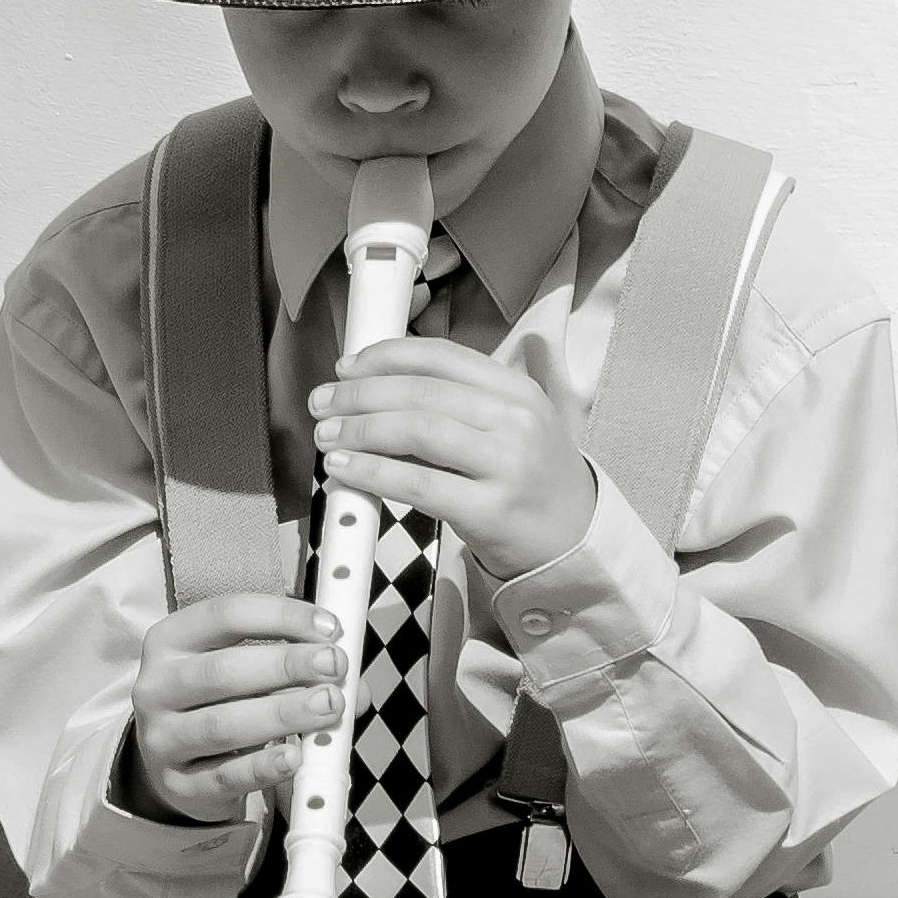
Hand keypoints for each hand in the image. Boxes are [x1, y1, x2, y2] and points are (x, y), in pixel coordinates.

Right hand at [125, 588, 342, 827]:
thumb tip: (355, 684)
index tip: (329, 627)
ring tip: (327, 707)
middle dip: (286, 665)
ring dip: (282, 714)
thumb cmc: (221, 703)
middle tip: (334, 666)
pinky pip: (224, 776)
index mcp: (172, 641)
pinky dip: (263, 767)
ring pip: (222, 725)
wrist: (177, 763)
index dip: (281, 616)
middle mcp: (158, 686)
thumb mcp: (248, 673)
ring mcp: (162, 738)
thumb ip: (297, 668)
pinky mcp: (178, 784)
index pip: (225, 615)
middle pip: (223, 670)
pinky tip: (295, 758)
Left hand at [310, 343, 593, 583]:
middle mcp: (515, 421)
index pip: (440, 356)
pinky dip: (372, 472)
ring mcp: (506, 466)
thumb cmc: (528, 481)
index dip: (384, 356)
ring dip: (360, 430)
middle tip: (323, 403)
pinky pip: (417, 484)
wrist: (574, 541)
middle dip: (359, 394)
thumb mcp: (508, 427)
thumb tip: (373, 391)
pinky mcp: (490, 512)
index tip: (347, 367)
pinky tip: (345, 468)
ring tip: (327, 435)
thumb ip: (455, 405)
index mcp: (516, 390)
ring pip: (416, 431)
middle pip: (421, 392)